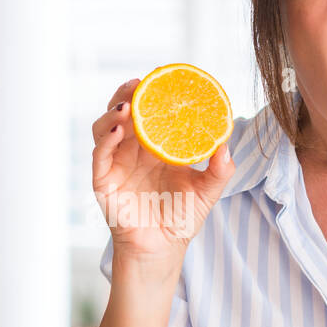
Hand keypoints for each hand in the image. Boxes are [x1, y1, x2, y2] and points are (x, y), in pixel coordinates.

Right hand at [91, 78, 235, 268]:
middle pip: (122, 112)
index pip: (149, 111)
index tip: (161, 76)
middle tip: (139, 83)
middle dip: (128, 93)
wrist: (163, 250)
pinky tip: (118, 131)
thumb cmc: (181, 218)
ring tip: (127, 105)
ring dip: (113, 113)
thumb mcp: (208, 191)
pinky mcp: (103, 181)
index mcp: (155, 146)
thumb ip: (220, 169)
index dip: (151, 93)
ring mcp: (115, 164)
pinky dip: (105, 140)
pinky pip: (99, 156)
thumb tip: (227, 144)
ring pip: (105, 128)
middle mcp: (132, 150)